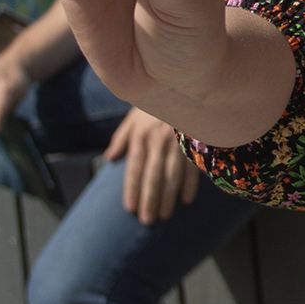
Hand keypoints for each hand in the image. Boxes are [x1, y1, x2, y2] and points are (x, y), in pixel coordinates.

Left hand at [105, 109, 202, 225]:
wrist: (182, 83)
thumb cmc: (155, 103)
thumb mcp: (133, 116)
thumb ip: (121, 138)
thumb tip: (109, 158)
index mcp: (141, 136)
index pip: (135, 168)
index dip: (132, 189)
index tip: (130, 208)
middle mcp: (159, 141)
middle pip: (153, 175)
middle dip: (150, 199)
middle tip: (147, 220)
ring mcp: (178, 142)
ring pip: (172, 174)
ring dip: (169, 197)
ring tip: (165, 216)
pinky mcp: (195, 141)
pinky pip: (193, 165)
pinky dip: (190, 184)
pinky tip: (187, 200)